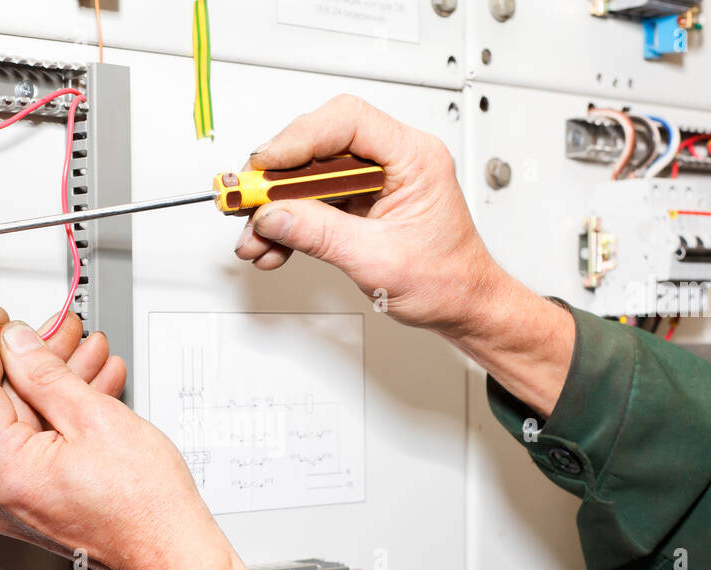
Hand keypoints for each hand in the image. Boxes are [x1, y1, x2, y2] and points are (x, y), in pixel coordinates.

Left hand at [0, 308, 252, 569]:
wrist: (175, 552)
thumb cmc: (146, 507)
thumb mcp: (95, 418)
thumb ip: (46, 374)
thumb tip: (17, 344)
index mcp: (6, 471)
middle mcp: (4, 493)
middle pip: (7, 407)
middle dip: (39, 362)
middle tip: (62, 332)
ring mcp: (24, 503)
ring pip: (31, 425)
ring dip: (60, 386)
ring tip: (91, 355)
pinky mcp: (45, 505)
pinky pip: (45, 448)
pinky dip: (68, 418)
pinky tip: (94, 391)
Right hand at [234, 94, 573, 416]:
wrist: (463, 307)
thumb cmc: (447, 281)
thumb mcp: (376, 260)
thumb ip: (319, 234)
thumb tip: (273, 215)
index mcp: (414, 158)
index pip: (347, 122)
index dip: (299, 138)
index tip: (266, 165)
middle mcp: (395, 160)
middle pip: (319, 144)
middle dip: (277, 178)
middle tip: (247, 201)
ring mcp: (375, 180)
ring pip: (310, 175)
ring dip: (277, 207)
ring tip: (256, 237)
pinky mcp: (359, 201)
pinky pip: (313, 200)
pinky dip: (289, 222)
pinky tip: (273, 244)